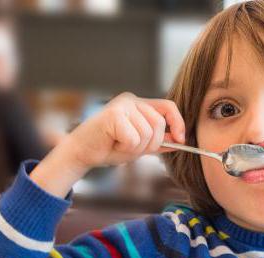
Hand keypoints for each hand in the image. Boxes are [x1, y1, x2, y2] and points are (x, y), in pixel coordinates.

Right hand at [66, 92, 184, 168]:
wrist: (82, 152)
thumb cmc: (108, 147)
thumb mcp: (140, 145)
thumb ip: (160, 141)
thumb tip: (181, 141)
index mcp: (139, 104)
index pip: (168, 107)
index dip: (178, 123)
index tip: (181, 140)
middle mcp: (131, 100)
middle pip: (159, 123)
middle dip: (150, 144)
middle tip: (131, 148)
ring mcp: (122, 105)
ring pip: (147, 133)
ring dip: (135, 148)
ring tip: (119, 145)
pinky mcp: (113, 114)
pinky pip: (133, 139)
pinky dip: (125, 148)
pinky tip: (112, 144)